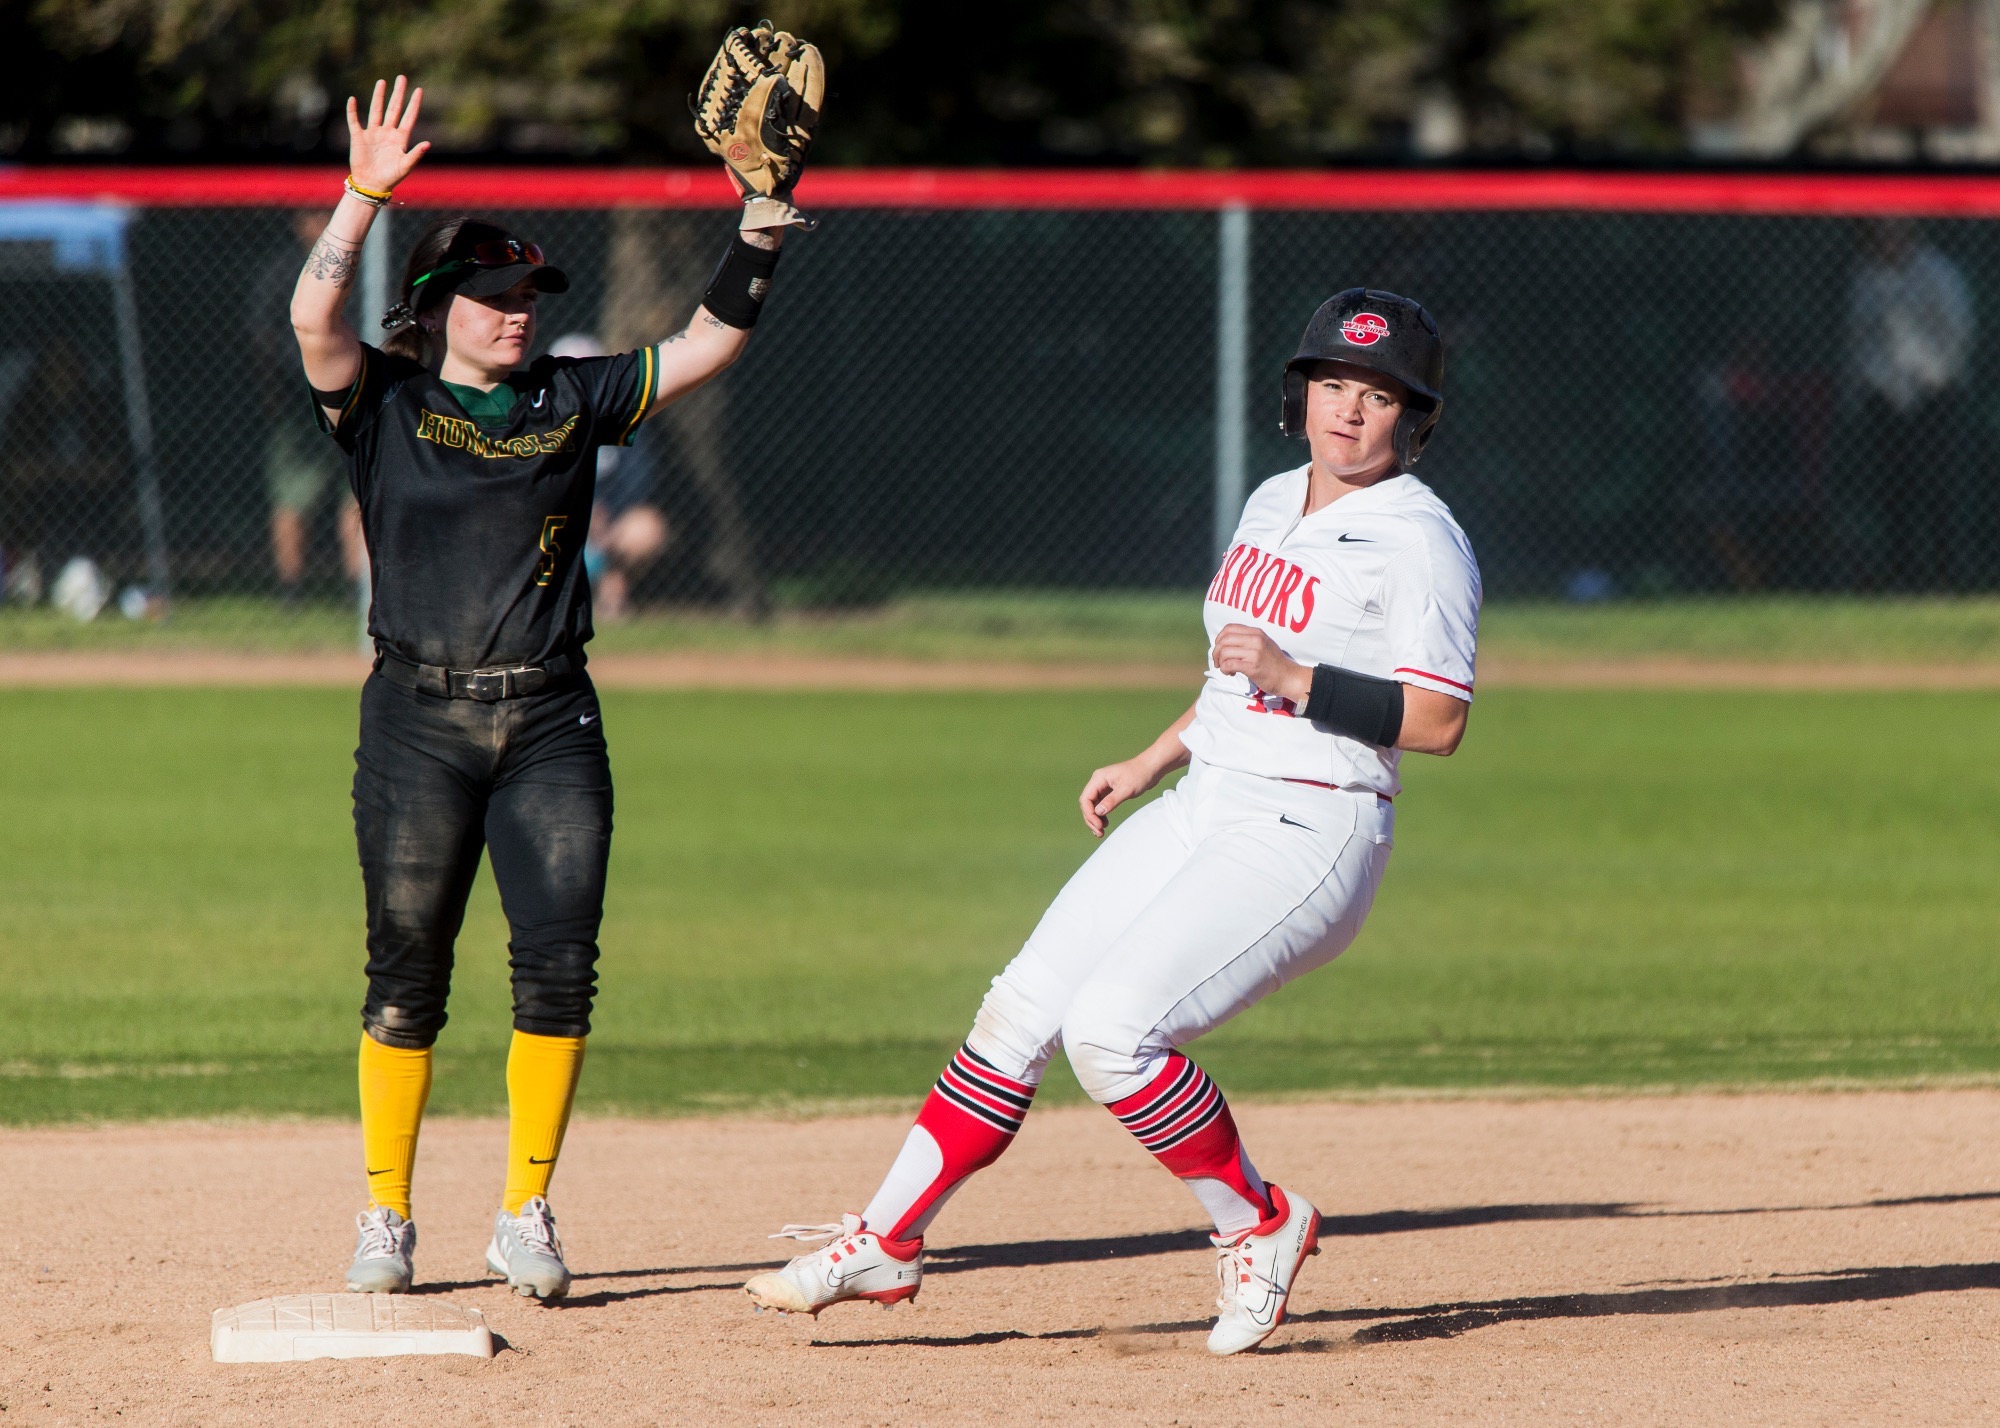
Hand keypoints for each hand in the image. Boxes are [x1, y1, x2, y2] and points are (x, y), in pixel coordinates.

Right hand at [347, 77, 429, 193]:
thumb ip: (416, 154)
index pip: (408, 116)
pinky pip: (354, 120)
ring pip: (376, 110)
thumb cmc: (391, 177)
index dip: (414, 104)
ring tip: (382, 82)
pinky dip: (352, 110)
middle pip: (393, 108)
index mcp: (400, 139)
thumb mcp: (405, 166)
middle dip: (398, 93)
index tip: (419, 90)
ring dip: (379, 96)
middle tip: (402, 77)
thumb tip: (428, 143)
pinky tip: (352, 99)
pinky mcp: (359, 137)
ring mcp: (373, 133)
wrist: (371, 184)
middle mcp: (387, 132)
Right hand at [1078, 756, 1165, 837]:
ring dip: (1095, 819)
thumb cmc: (1140, 775)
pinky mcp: (1109, 792)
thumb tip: (1098, 812)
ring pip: (1093, 806)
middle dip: (1091, 819)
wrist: (1152, 768)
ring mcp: (1103, 787)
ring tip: (1101, 832)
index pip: (1086, 799)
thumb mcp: (1127, 789)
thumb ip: (1111, 801)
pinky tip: (1105, 823)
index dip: (1089, 814)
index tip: (1099, 826)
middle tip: (1099, 833)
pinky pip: (1100, 805)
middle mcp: (1098, 782)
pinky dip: (1101, 815)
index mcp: (1099, 778)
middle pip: (1087, 803)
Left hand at [1211, 623, 1309, 704]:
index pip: (1229, 628)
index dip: (1219, 638)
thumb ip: (1248, 640)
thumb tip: (1225, 642)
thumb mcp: (1264, 644)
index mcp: (1257, 632)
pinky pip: (1229, 664)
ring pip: (1224, 652)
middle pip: (1224, 640)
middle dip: (1215, 652)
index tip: (1220, 649)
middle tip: (1218, 662)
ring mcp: (1254, 653)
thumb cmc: (1274, 663)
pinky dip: (1225, 669)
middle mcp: (1255, 640)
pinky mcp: (1252, 666)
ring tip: (1226, 669)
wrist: (1289, 678)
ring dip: (1220, 662)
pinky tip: (1230, 673)